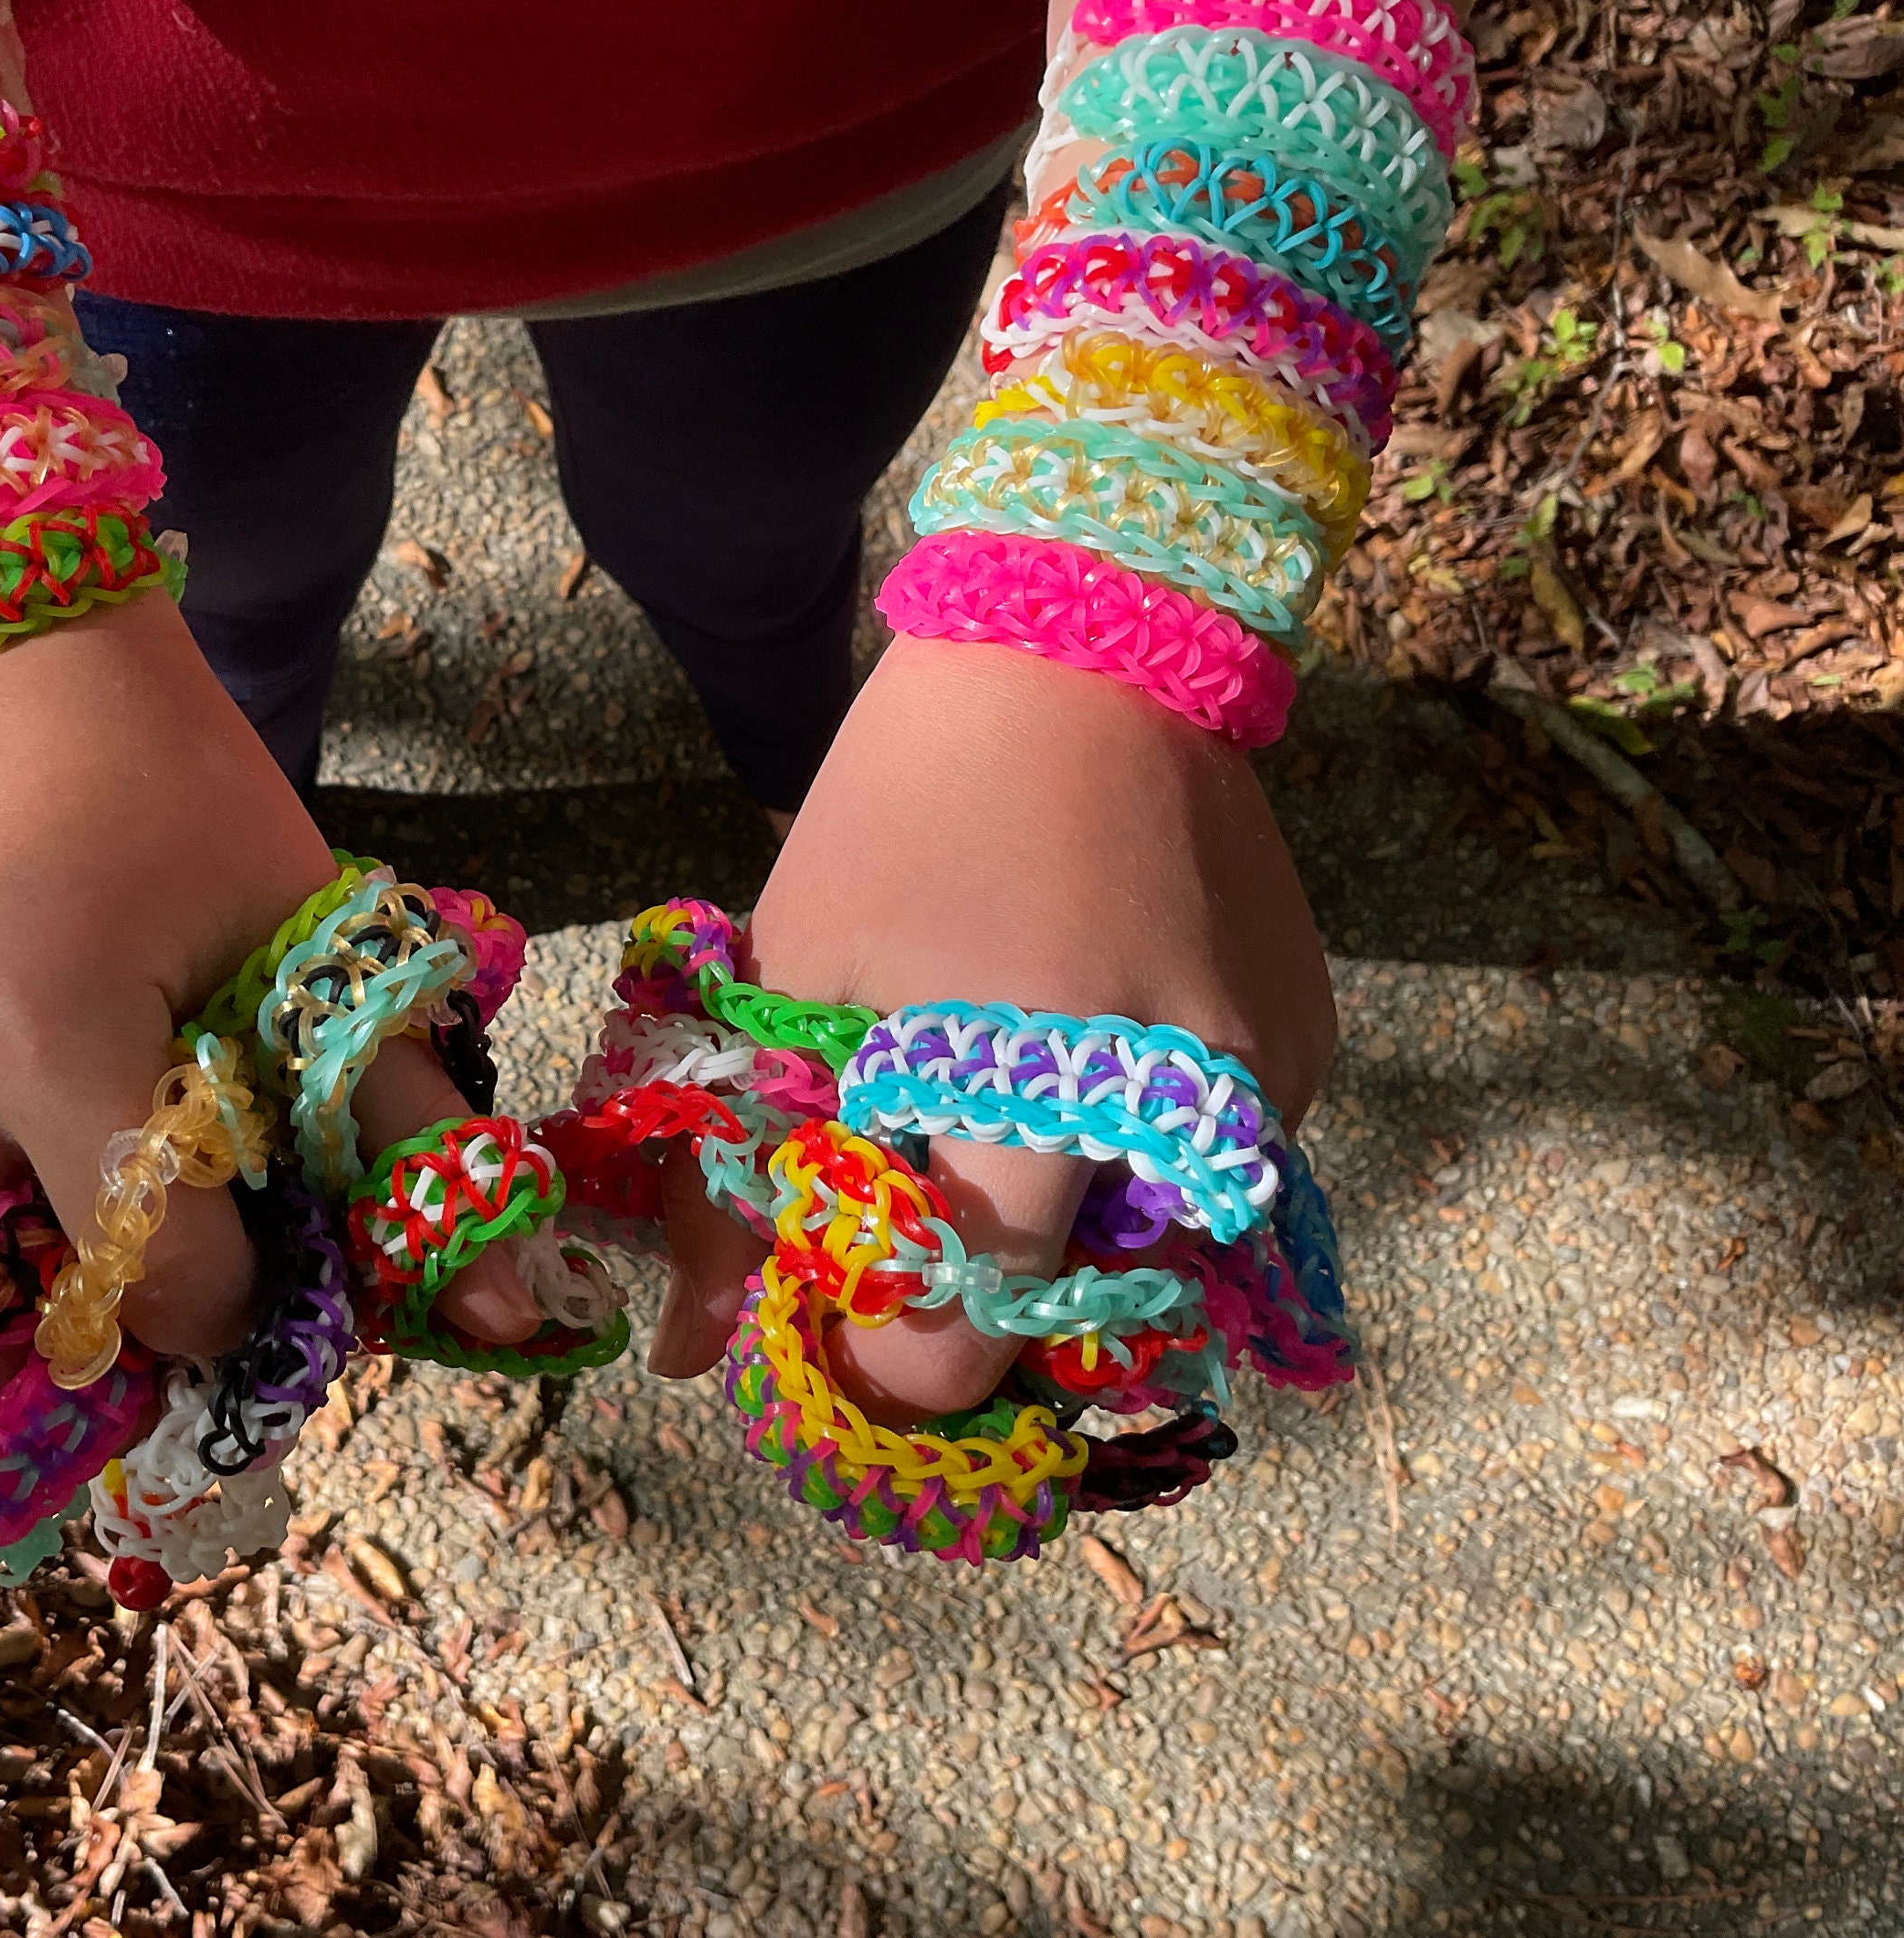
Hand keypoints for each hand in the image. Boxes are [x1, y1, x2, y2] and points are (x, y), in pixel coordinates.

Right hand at [0, 599, 544, 1409]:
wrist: (2, 651)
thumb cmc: (177, 794)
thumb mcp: (307, 942)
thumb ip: (404, 1128)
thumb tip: (508, 1314)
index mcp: (42, 1036)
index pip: (148, 1286)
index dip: (230, 1304)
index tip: (258, 1255)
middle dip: (82, 1357)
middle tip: (150, 1306)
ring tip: (57, 1241)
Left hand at [649, 637, 1335, 1421]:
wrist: (1090, 644)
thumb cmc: (909, 806)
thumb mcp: (796, 976)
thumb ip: (737, 1178)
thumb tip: (690, 1356)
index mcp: (1033, 1082)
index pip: (974, 1333)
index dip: (889, 1354)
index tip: (843, 1312)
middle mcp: (1179, 1105)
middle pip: (1080, 1320)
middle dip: (985, 1312)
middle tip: (917, 1235)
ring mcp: (1267, 1081)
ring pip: (1163, 1261)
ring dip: (1069, 1244)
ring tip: (997, 1149)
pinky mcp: (1310, 1046)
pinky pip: (1223, 1180)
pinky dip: (1141, 1176)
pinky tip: (1079, 1089)